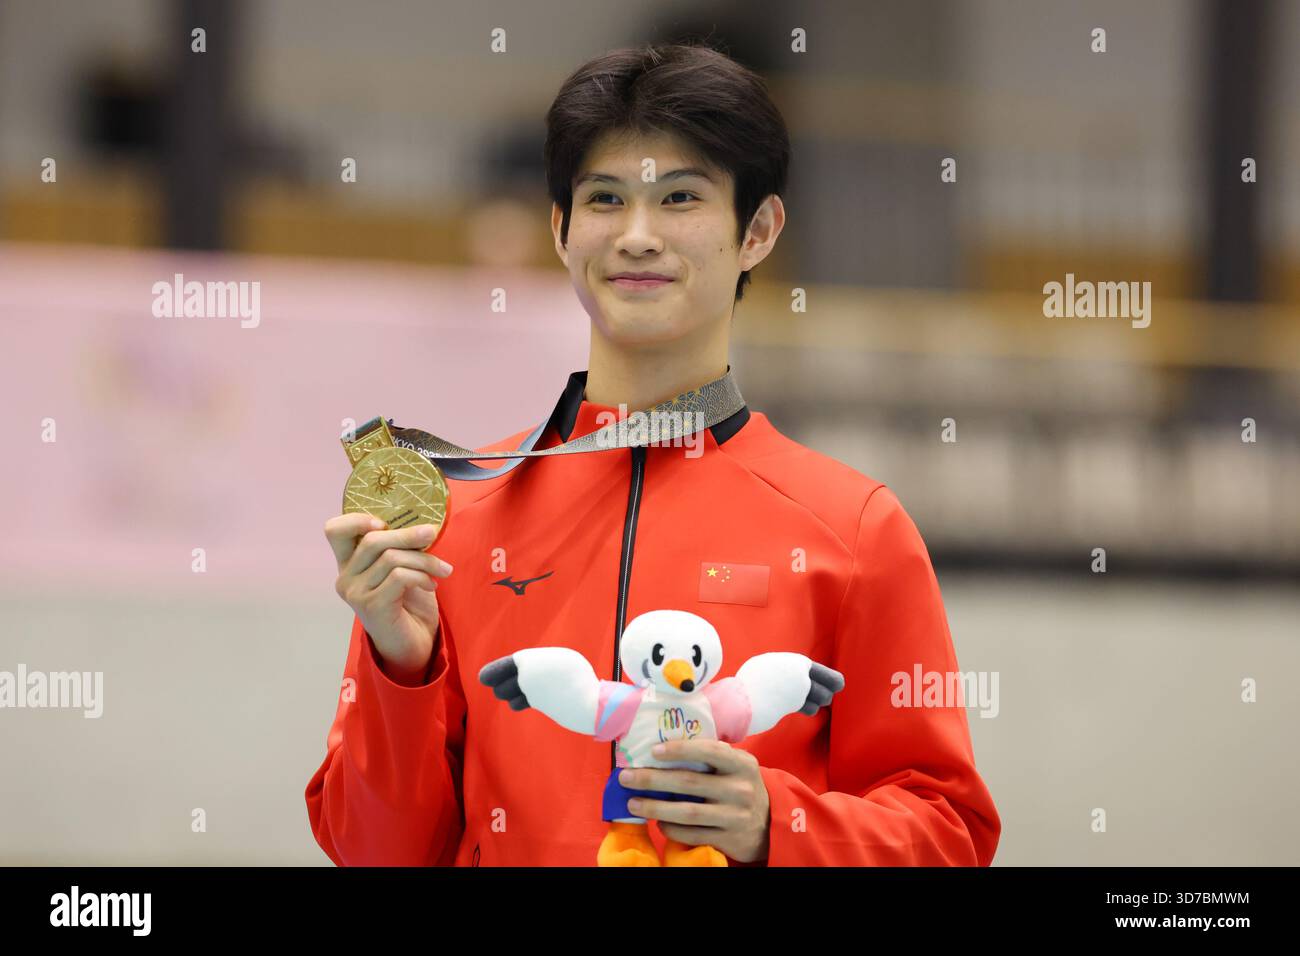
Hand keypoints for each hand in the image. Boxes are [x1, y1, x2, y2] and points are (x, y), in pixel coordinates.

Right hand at [324, 513, 453, 681]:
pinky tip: (431, 586)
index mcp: (349, 563)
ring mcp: (356, 593)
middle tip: (433, 534)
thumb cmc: (409, 603)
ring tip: (443, 570)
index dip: (356, 519)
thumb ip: (401, 547)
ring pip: (391, 558)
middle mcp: (345, 577)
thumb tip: (424, 525)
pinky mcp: (371, 606)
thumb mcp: (402, 568)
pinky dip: (421, 577)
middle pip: (371, 540)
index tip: (385, 522)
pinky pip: (399, 577)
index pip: (334, 531)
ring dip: (425, 560)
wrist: (412, 645)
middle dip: (408, 535)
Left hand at [620, 739, 770, 863]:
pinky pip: (692, 834)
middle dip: (652, 779)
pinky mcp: (729, 839)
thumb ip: (712, 756)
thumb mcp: (737, 767)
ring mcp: (735, 815)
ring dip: (655, 808)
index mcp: (742, 763)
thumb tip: (663, 749)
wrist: (772, 824)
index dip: (679, 749)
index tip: (653, 750)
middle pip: (689, 782)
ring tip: (633, 804)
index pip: (708, 751)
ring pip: (687, 812)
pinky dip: (671, 829)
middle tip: (626, 777)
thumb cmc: (742, 786)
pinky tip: (659, 823)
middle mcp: (740, 788)